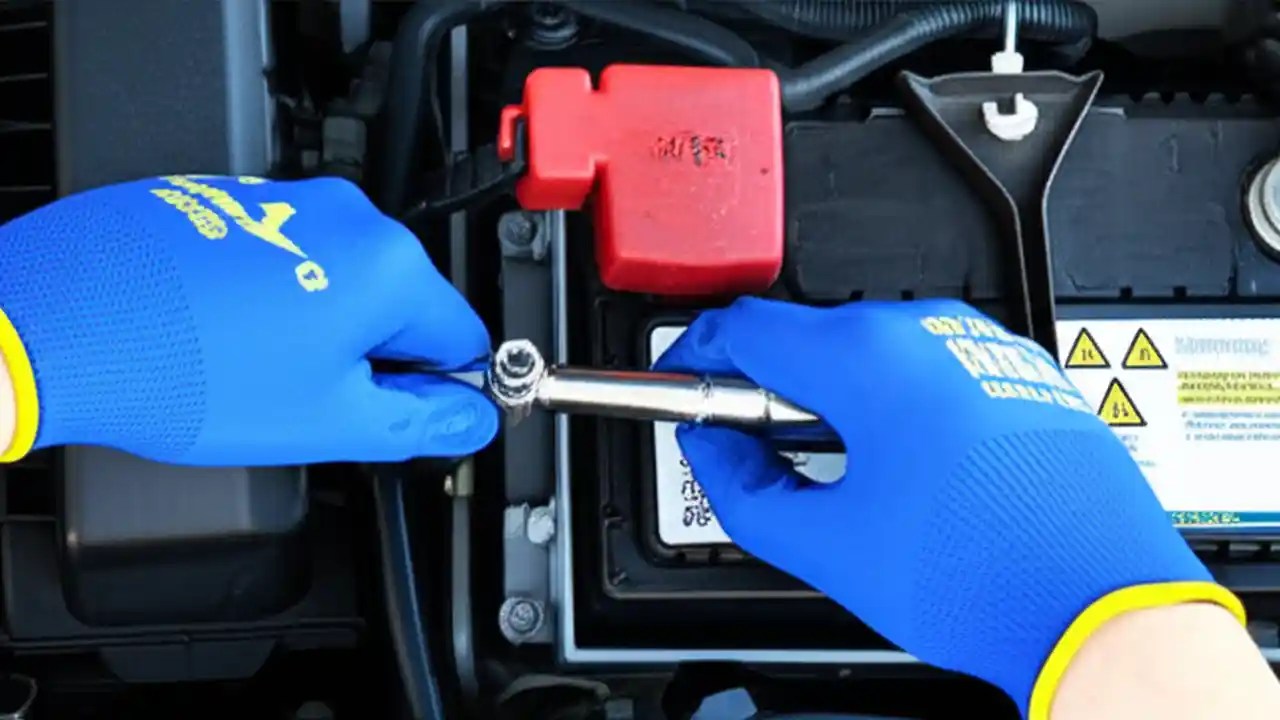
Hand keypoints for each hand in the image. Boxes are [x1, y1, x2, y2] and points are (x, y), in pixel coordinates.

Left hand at [0, 175, 496, 465]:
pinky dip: (278, 301)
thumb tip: (468, 419)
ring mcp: (287, 202)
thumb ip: (422, 423)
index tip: (418, 414)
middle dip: (377, 359)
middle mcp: (347, 217)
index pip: (464, 339)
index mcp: (389, 266)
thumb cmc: (186, 365)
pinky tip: (230, 337)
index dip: (445, 390)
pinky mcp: (236, 205)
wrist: (60, 322)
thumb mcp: (330, 422)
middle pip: (405, 306)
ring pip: (344, 283)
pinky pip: (290, 261)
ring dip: (325, 330)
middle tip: (321, 401)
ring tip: (260, 368)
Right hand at [655, 297, 1242, 717]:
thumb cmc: (986, 572)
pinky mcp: (1014, 371)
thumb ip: (743, 490)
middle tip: (756, 450)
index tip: (683, 374)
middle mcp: (925, 333)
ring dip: (833, 397)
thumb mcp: (827, 545)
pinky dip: (894, 402)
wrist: (1096, 601)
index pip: (748, 326)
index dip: (697, 350)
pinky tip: (908, 469)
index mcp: (867, 360)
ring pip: (869, 352)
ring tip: (846, 475)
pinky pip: (927, 367)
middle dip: (769, 387)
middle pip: (809, 336)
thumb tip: (713, 454)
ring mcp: (977, 347)